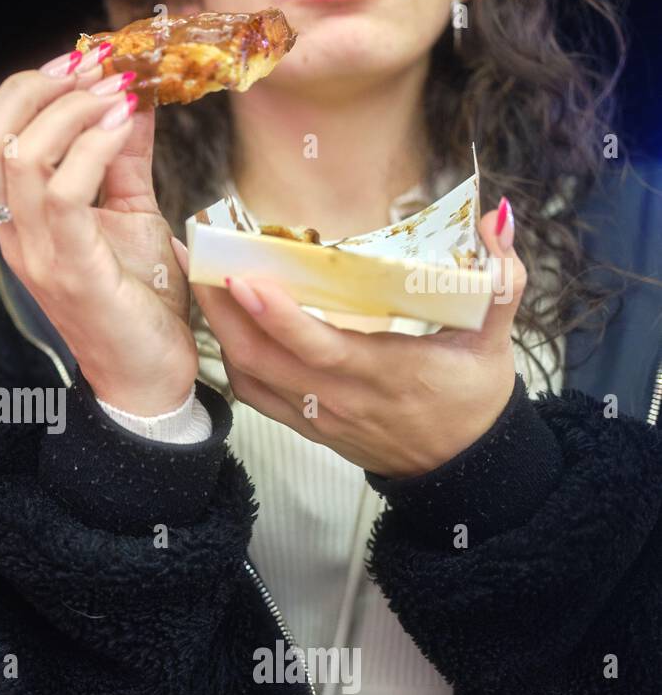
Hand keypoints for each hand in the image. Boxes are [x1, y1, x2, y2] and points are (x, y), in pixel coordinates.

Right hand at [0, 47, 198, 415]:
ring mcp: (38, 255)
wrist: (148, 377)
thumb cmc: (136, 301)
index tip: (84, 62)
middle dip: (36, 89)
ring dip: (73, 111)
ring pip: (21, 160)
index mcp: (19, 219)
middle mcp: (15, 235)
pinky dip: (94, 148)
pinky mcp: (71, 272)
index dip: (28, 89)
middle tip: (96, 70)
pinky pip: (64, 195)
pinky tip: (125, 128)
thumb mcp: (131, 213)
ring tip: (119, 94)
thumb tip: (133, 96)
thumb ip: (124, 158)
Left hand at [193, 202, 525, 477]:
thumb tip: (495, 222)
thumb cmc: (472, 401)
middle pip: (261, 358)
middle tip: (194, 256)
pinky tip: (219, 322)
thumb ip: (500, 282)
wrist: (458, 471)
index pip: (319, 347)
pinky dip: (230, 358)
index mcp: (383, 375)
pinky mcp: (304, 425)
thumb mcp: (495, 343)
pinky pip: (254, 393)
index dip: (277, 316)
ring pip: (248, 375)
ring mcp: (314, 415)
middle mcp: (337, 398)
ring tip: (195, 278)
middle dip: (220, 308)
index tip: (243, 277)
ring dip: (217, 328)